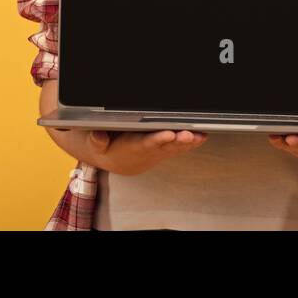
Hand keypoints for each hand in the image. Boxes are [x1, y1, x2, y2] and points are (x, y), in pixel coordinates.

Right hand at [86, 129, 206, 175]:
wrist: (119, 162)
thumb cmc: (109, 148)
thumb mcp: (97, 145)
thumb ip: (97, 141)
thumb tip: (97, 136)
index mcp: (132, 148)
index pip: (146, 143)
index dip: (157, 140)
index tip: (168, 135)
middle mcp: (148, 152)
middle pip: (164, 146)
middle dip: (177, 140)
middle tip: (189, 134)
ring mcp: (158, 152)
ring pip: (175, 147)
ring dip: (188, 143)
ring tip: (199, 136)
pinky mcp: (165, 151)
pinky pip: (179, 148)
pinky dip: (190, 143)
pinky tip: (201, 137)